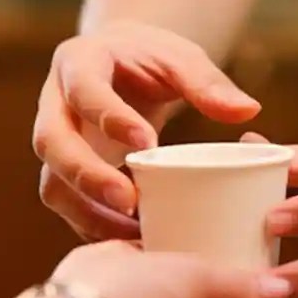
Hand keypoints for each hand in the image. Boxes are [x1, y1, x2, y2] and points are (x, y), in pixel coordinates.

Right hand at [33, 23, 259, 240]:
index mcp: (79, 61)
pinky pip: (67, 205)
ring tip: (134, 231)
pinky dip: (95, 225)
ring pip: (52, 182)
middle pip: (50, 142)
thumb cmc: (150, 59)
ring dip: (88, 211)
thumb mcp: (179, 58)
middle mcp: (54, 102)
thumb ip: (208, 83)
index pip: (84, 89)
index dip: (110, 117)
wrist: (118, 63)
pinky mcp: (62, 172)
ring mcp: (54, 140)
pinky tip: (131, 240)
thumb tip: (248, 111)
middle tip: (129, 201)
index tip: (147, 143)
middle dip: (86, 175)